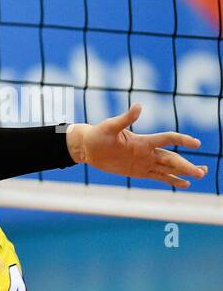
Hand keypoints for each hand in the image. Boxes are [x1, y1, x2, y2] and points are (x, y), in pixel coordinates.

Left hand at [66, 105, 206, 188]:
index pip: (167, 139)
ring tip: (201, 174)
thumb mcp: (110, 126)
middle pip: (172, 158)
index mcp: (143, 141)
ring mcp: (144, 162)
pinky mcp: (139, 171)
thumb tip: (139, 106)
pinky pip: (158, 177)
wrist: (88, 147)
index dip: (181, 140)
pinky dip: (171, 180)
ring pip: (169, 168)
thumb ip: (126, 118)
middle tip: (201, 171)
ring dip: (184, 171)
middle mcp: (147, 151)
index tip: (195, 143)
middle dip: (186, 165)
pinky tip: (184, 184)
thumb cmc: (98, 134)